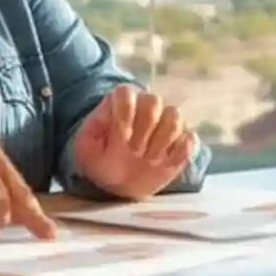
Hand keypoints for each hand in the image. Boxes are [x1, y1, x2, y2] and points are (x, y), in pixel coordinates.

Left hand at [73, 84, 195, 199]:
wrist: (118, 183)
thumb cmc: (99, 160)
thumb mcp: (86, 148)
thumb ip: (92, 130)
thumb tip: (109, 116)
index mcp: (121, 102)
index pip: (126, 93)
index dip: (124, 115)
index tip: (120, 138)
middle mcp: (146, 106)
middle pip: (153, 101)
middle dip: (144, 130)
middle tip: (134, 152)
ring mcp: (166, 124)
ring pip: (175, 116)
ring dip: (162, 140)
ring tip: (149, 160)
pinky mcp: (181, 143)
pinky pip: (190, 139)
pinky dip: (181, 151)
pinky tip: (166, 164)